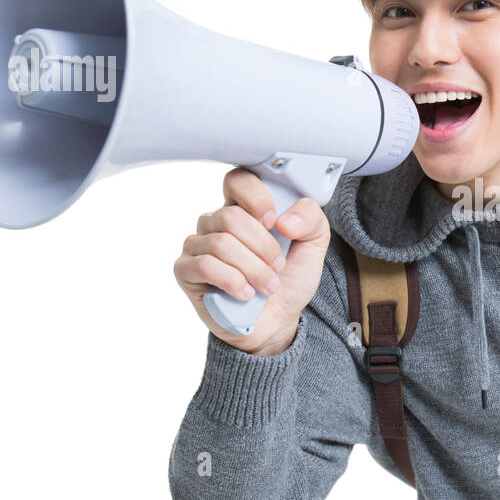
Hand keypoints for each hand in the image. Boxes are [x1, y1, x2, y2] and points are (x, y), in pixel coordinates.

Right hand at [173, 168, 331, 355]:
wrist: (278, 319)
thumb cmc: (289, 278)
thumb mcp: (313, 245)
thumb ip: (311, 219)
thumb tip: (285, 219)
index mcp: (244, 207)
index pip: (237, 180)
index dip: (256, 197)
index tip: (275, 222)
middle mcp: (216, 222)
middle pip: (230, 217)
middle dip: (263, 247)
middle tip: (277, 266)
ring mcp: (197, 245)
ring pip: (221, 243)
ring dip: (253, 269)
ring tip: (267, 285)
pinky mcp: (186, 270)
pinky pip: (204, 266)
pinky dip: (233, 282)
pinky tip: (245, 293)